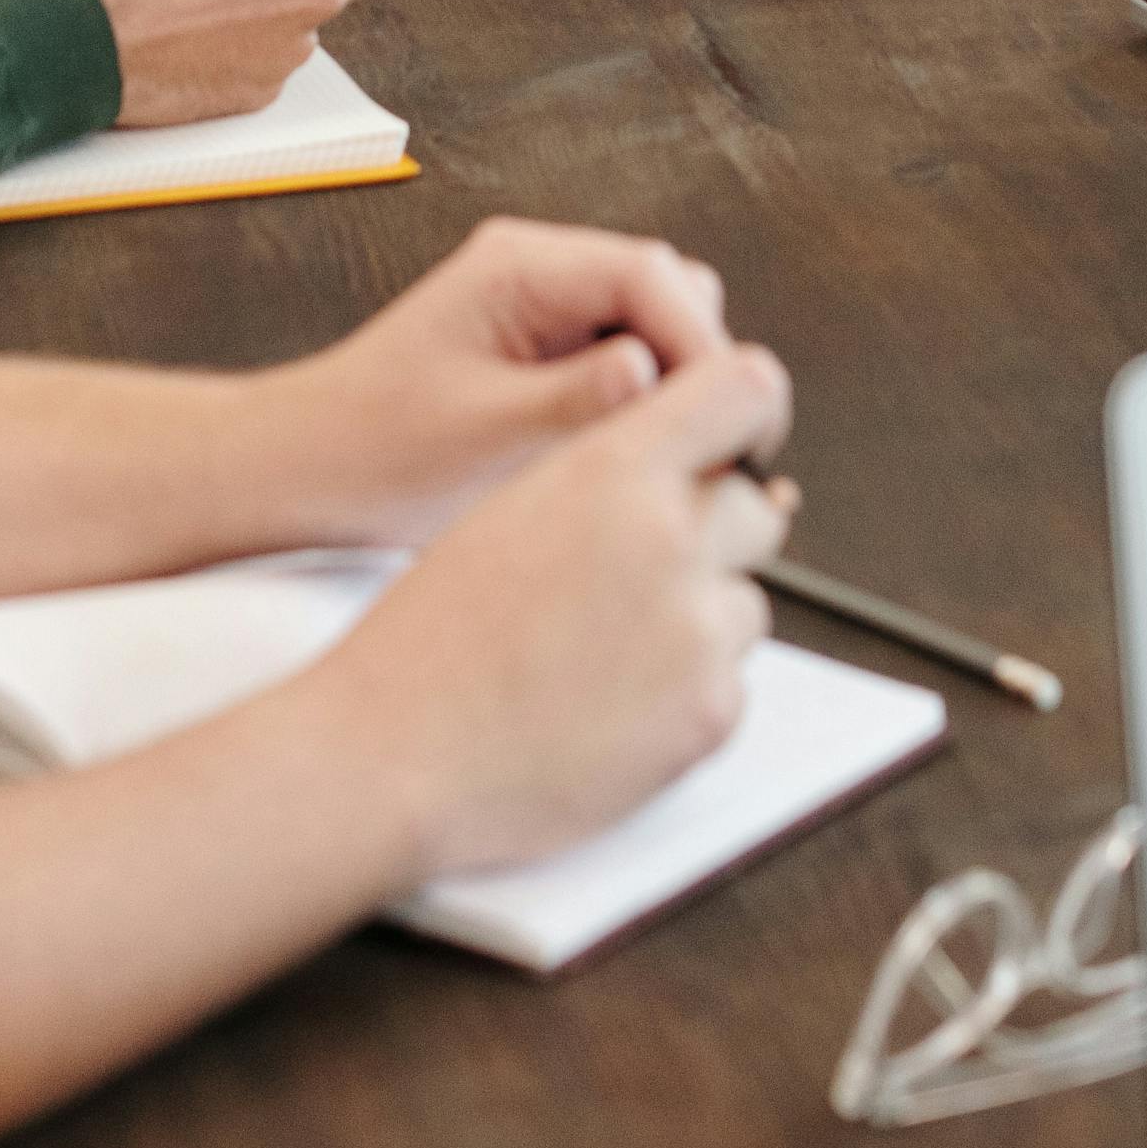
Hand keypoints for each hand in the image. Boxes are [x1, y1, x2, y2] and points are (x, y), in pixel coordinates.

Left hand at [263, 217, 739, 541]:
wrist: (307, 471)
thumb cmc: (373, 450)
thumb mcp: (484, 435)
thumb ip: (577, 402)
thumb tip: (658, 377)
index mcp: (518, 268)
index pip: (650, 275)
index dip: (703, 342)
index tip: (733, 409)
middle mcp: (539, 273)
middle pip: (668, 292)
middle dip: (698, 362)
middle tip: (713, 445)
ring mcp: (546, 310)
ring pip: (657, 326)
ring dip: (675, 385)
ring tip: (673, 455)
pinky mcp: (549, 352)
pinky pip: (628, 360)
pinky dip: (648, 404)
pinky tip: (641, 456)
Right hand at [317, 338, 795, 876]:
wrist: (391, 757)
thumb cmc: (430, 639)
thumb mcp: (511, 508)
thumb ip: (608, 477)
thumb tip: (692, 467)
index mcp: (611, 469)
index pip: (747, 389)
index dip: (747, 415)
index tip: (735, 441)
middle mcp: (668, 537)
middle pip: (755, 506)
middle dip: (714, 534)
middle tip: (637, 575)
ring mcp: (697, 630)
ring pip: (744, 602)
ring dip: (696, 621)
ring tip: (601, 652)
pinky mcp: (711, 712)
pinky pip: (731, 682)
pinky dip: (685, 695)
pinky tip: (607, 706)